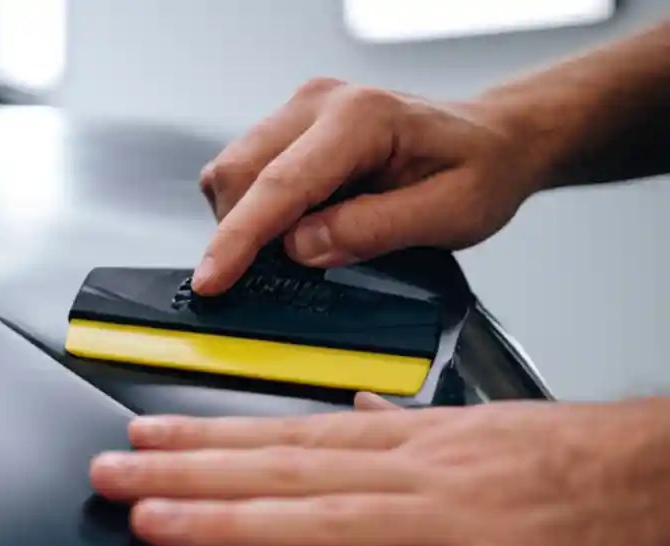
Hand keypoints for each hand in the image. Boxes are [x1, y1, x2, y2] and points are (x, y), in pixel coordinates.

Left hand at [90, 395, 669, 545]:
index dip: (205, 437)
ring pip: (321, 522)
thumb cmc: (570, 457)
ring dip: (231, 521)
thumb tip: (343, 409)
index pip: (284, 435)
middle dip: (186, 474)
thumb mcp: (473, 424)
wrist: (669, 480)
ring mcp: (449, 525)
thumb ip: (400, 422)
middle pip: (281, 473)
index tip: (142, 437)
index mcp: (407, 440)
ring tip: (156, 519)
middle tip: (111, 474)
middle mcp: (413, 473)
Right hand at [193, 78, 543, 294]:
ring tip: (303, 243)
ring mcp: (300, 111)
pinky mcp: (289, 127)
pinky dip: (256, 210)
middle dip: (240, 233)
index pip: (280, 184)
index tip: (212, 281)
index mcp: (361, 118)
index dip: (239, 238)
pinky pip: (246, 173)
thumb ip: (373, 230)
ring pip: (232, 173)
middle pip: (237, 173)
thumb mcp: (449, 214)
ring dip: (247, 222)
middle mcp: (319, 103)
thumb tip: (300, 247)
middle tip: (277, 275)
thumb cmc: (480, 172)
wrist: (492, 140)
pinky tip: (298, 224)